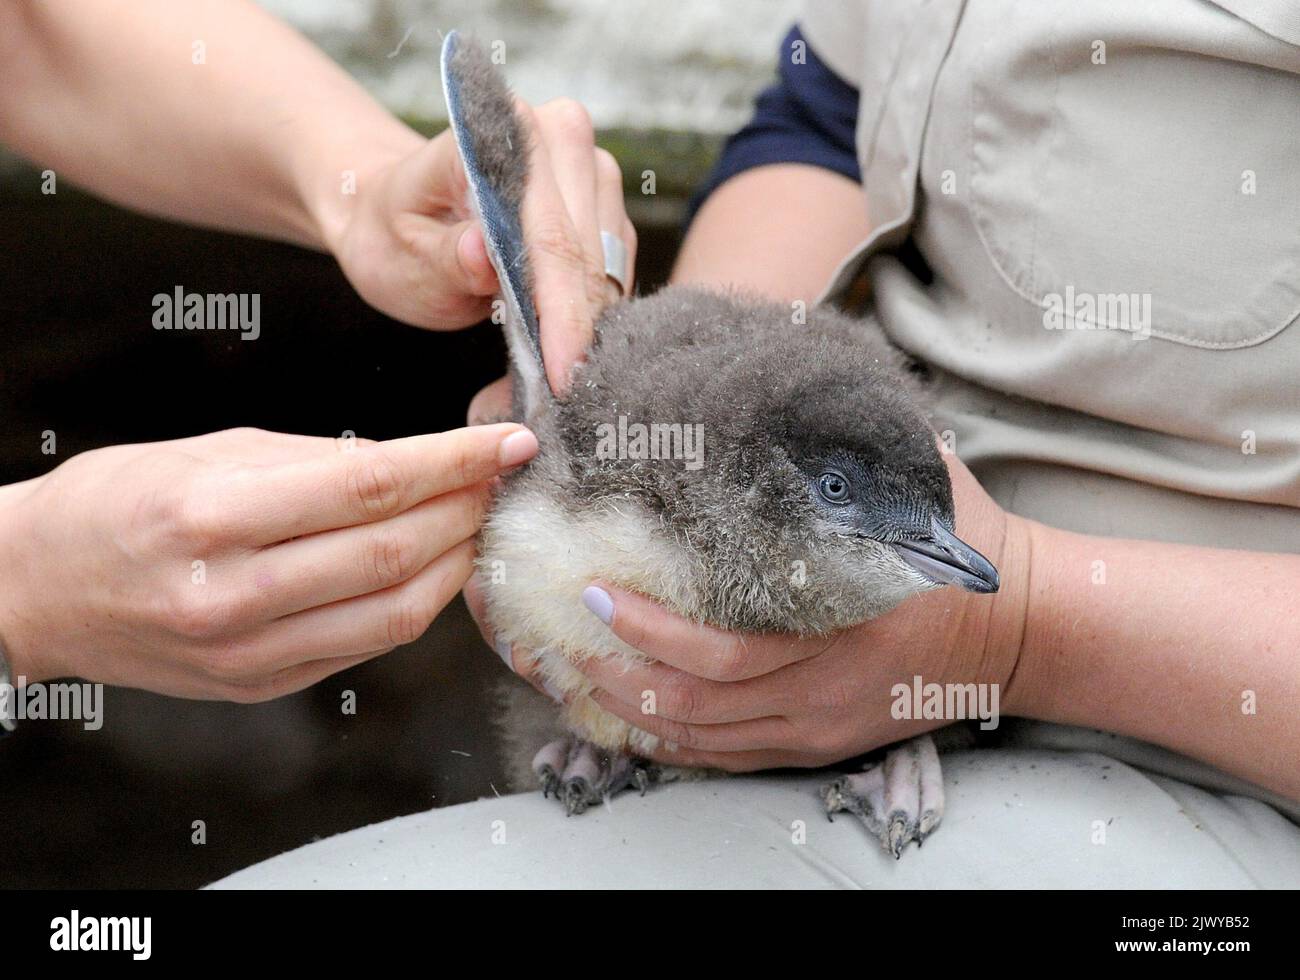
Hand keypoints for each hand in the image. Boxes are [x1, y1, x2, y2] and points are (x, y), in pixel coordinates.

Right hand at [0, 423, 536, 700]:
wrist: (38, 588)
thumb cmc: (122, 502)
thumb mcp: (214, 449)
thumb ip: (322, 460)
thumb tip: (417, 462)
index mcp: (216, 516)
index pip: (373, 485)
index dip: (456, 461)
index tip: (508, 442)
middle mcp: (233, 594)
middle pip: (395, 552)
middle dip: (467, 509)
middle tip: (501, 477)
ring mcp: (249, 653)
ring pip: (396, 613)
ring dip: (455, 563)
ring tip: (479, 520)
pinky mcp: (261, 685)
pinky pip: (366, 645)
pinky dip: (414, 604)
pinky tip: (434, 567)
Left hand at [323, 99, 635, 394]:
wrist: (395, 212)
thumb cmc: (393, 229)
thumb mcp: (399, 252)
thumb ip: (445, 255)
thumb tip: (483, 255)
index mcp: (506, 130)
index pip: (550, 234)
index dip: (561, 309)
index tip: (561, 374)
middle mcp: (561, 137)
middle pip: (590, 253)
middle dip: (576, 330)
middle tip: (552, 399)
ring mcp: (591, 171)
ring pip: (610, 268)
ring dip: (586, 328)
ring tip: (547, 383)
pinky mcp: (605, 209)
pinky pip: (613, 273)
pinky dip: (588, 317)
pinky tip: (560, 352)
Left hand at [469, 452, 1031, 770]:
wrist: (1023, 627)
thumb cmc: (956, 545)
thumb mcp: (905, 486)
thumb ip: (831, 456)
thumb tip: (752, 403)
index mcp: (844, 622)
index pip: (724, 649)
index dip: (648, 631)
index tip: (592, 588)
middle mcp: (827, 689)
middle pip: (697, 705)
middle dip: (614, 673)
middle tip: (557, 634)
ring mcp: (822, 727)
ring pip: (705, 741)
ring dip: (628, 712)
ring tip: (571, 670)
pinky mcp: (821, 746)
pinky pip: (730, 760)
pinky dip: (670, 744)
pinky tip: (624, 714)